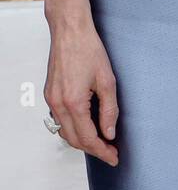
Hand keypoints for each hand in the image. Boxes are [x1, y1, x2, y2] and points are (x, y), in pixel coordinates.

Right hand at [45, 17, 118, 165]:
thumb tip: (110, 132)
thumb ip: (109, 110)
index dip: (103, 151)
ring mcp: (51, 100)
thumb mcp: (107, 80)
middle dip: (93, 150)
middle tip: (111, 152)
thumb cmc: (89, 50)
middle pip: (74, 140)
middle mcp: (58, 105)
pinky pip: (59, 120)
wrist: (70, 31)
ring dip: (82, 141)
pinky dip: (73, 128)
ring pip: (64, 132)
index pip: (89, 138)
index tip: (114, 157)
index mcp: (74, 103)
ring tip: (101, 141)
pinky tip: (86, 126)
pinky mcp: (50, 94)